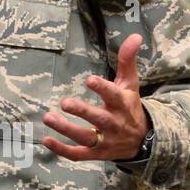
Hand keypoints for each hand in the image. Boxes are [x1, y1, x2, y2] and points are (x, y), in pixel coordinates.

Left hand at [43, 32, 149, 160]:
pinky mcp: (96, 154)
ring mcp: (105, 141)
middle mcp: (114, 124)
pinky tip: (46, 140)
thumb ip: (127, 60)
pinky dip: (63, 150)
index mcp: (122, 104)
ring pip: (86, 137)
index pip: (113, 96)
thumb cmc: (129, 106)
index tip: (89, 80)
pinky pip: (79, 155)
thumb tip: (134, 35)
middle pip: (99, 119)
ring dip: (67, 130)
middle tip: (64, 102)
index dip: (102, 88)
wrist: (142, 141)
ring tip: (47, 118)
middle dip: (82, 111)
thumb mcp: (130, 84)